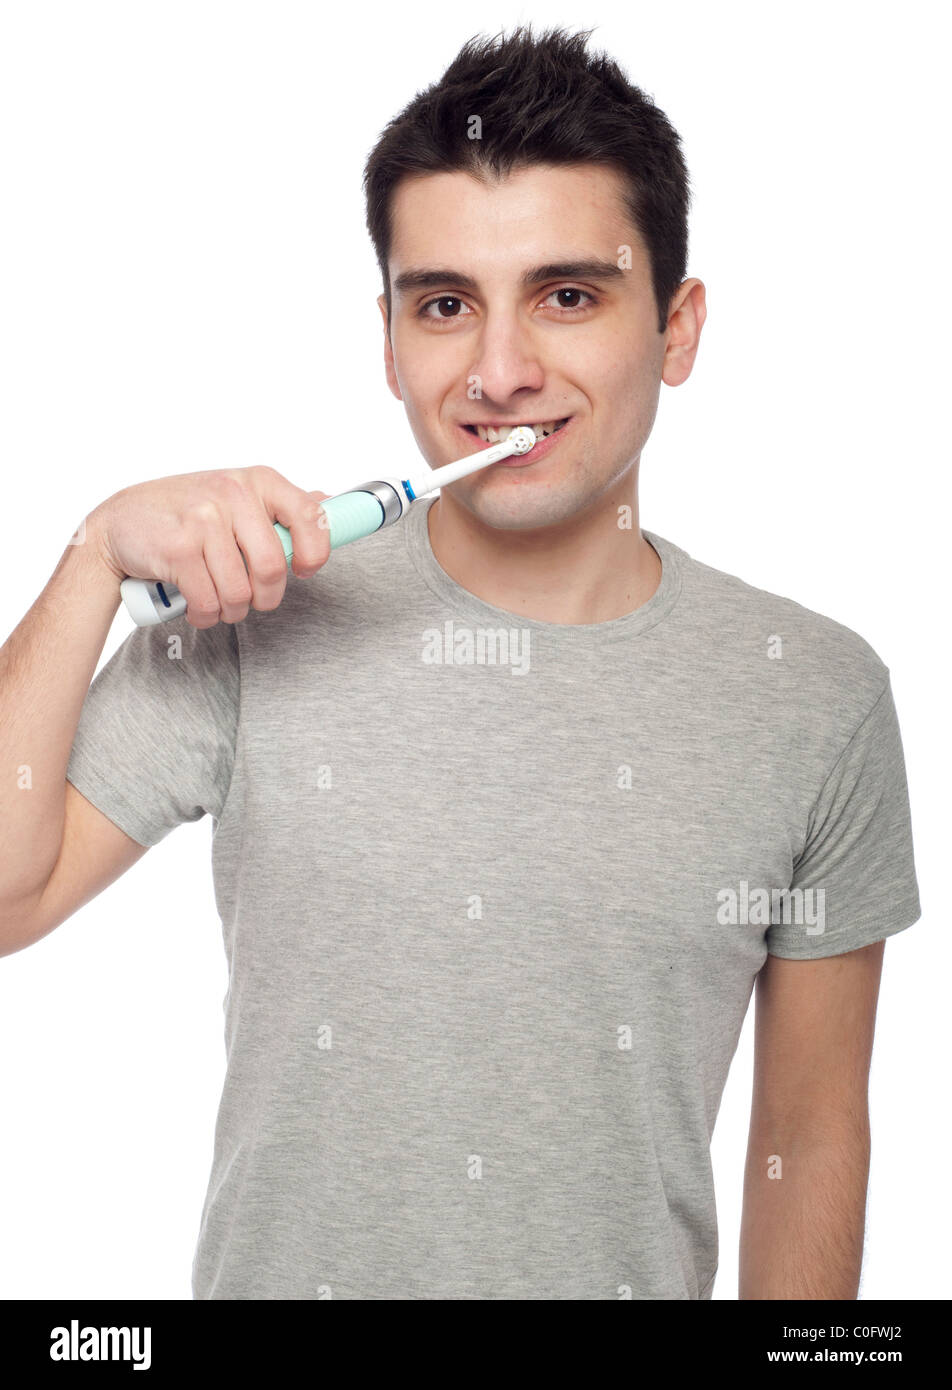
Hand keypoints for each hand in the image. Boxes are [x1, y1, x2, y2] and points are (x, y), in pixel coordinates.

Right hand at [86, 466, 330, 626]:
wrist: (118, 524)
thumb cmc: (183, 513)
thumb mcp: (233, 495)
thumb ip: (278, 503)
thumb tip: (327, 500)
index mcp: (257, 480)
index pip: (310, 515)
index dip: (316, 552)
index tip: (306, 570)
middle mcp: (232, 493)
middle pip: (273, 569)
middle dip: (265, 598)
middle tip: (252, 600)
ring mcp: (204, 519)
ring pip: (240, 593)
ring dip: (231, 611)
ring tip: (218, 602)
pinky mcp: (179, 549)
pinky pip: (209, 602)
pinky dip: (206, 615)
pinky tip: (198, 606)